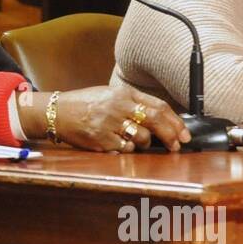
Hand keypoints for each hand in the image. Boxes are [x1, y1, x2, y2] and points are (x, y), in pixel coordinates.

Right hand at [17, 86, 190, 151]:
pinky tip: (122, 145)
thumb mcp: (110, 94)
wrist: (58, 112)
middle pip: (155, 121)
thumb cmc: (86, 103)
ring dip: (146, 144)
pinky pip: (125, 149)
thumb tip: (162, 118)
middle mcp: (117, 107)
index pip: (157, 106)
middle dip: (171, 135)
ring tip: (141, 142)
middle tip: (178, 144)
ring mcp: (109, 124)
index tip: (184, 133)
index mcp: (123, 93)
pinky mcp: (102, 140)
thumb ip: (134, 102)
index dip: (175, 121)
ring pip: (142, 138)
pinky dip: (129, 150)